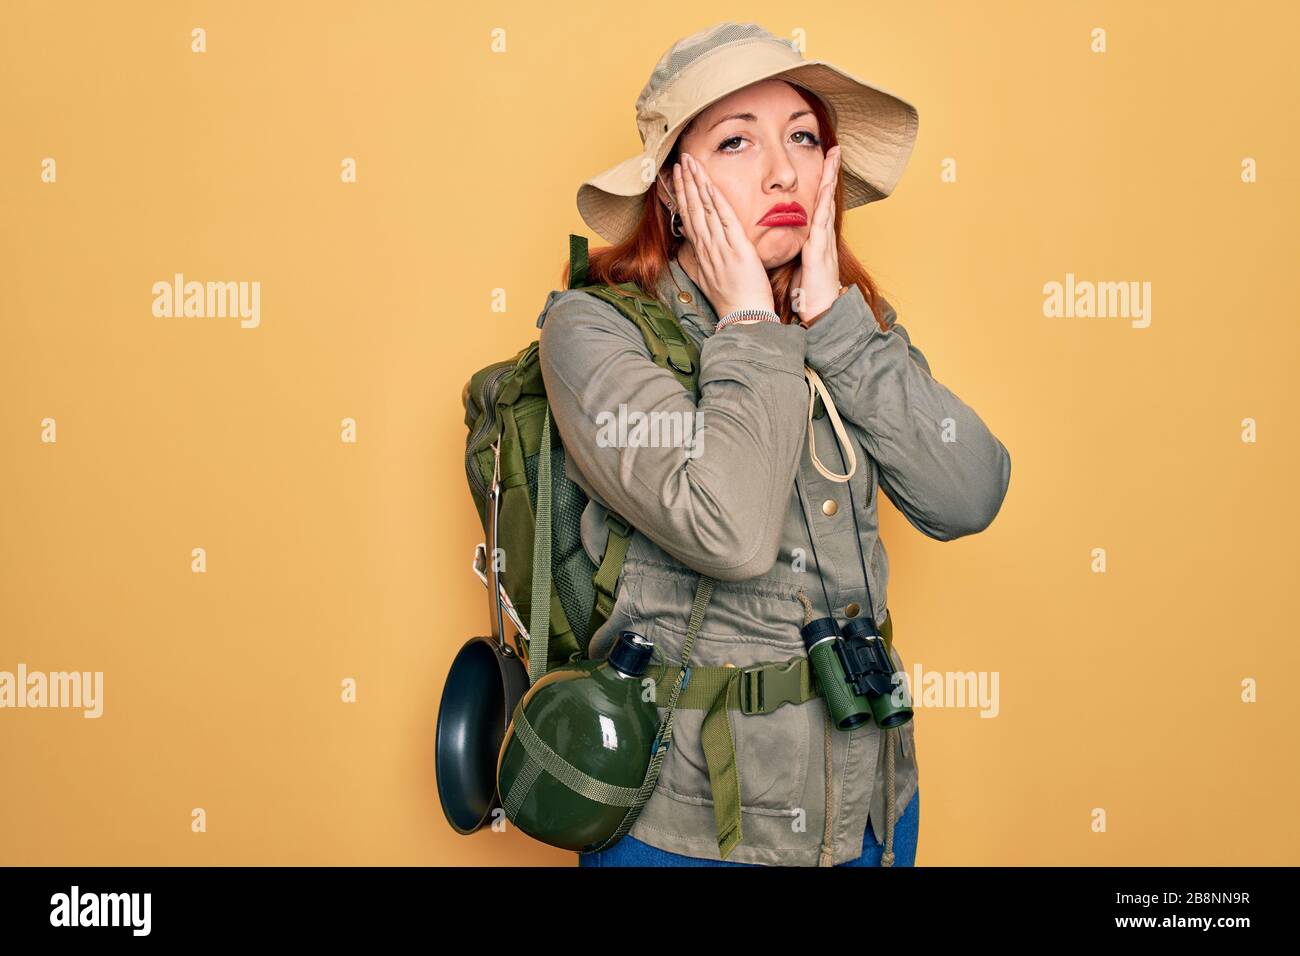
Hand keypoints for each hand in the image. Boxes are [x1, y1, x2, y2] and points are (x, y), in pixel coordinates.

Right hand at [672, 153, 775, 317]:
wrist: (744, 318)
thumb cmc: (733, 301)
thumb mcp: (712, 280)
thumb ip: (703, 262)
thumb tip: (695, 251)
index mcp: (702, 254)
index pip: (689, 219)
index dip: (682, 196)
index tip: (677, 177)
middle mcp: (707, 248)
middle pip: (692, 210)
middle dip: (685, 183)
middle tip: (681, 161)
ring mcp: (720, 248)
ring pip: (704, 210)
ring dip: (697, 184)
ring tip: (691, 163)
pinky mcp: (737, 249)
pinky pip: (724, 220)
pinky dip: (716, 201)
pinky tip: (710, 185)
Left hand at [791, 145, 842, 327]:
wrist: (820, 312)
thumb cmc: (808, 293)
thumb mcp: (799, 266)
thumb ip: (795, 251)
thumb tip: (785, 243)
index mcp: (814, 238)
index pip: (816, 204)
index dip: (819, 183)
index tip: (821, 163)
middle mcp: (822, 235)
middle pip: (825, 197)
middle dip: (830, 172)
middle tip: (834, 149)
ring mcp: (823, 240)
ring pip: (827, 202)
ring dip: (831, 178)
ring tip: (835, 157)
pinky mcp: (820, 249)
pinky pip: (822, 219)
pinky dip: (824, 200)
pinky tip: (825, 187)